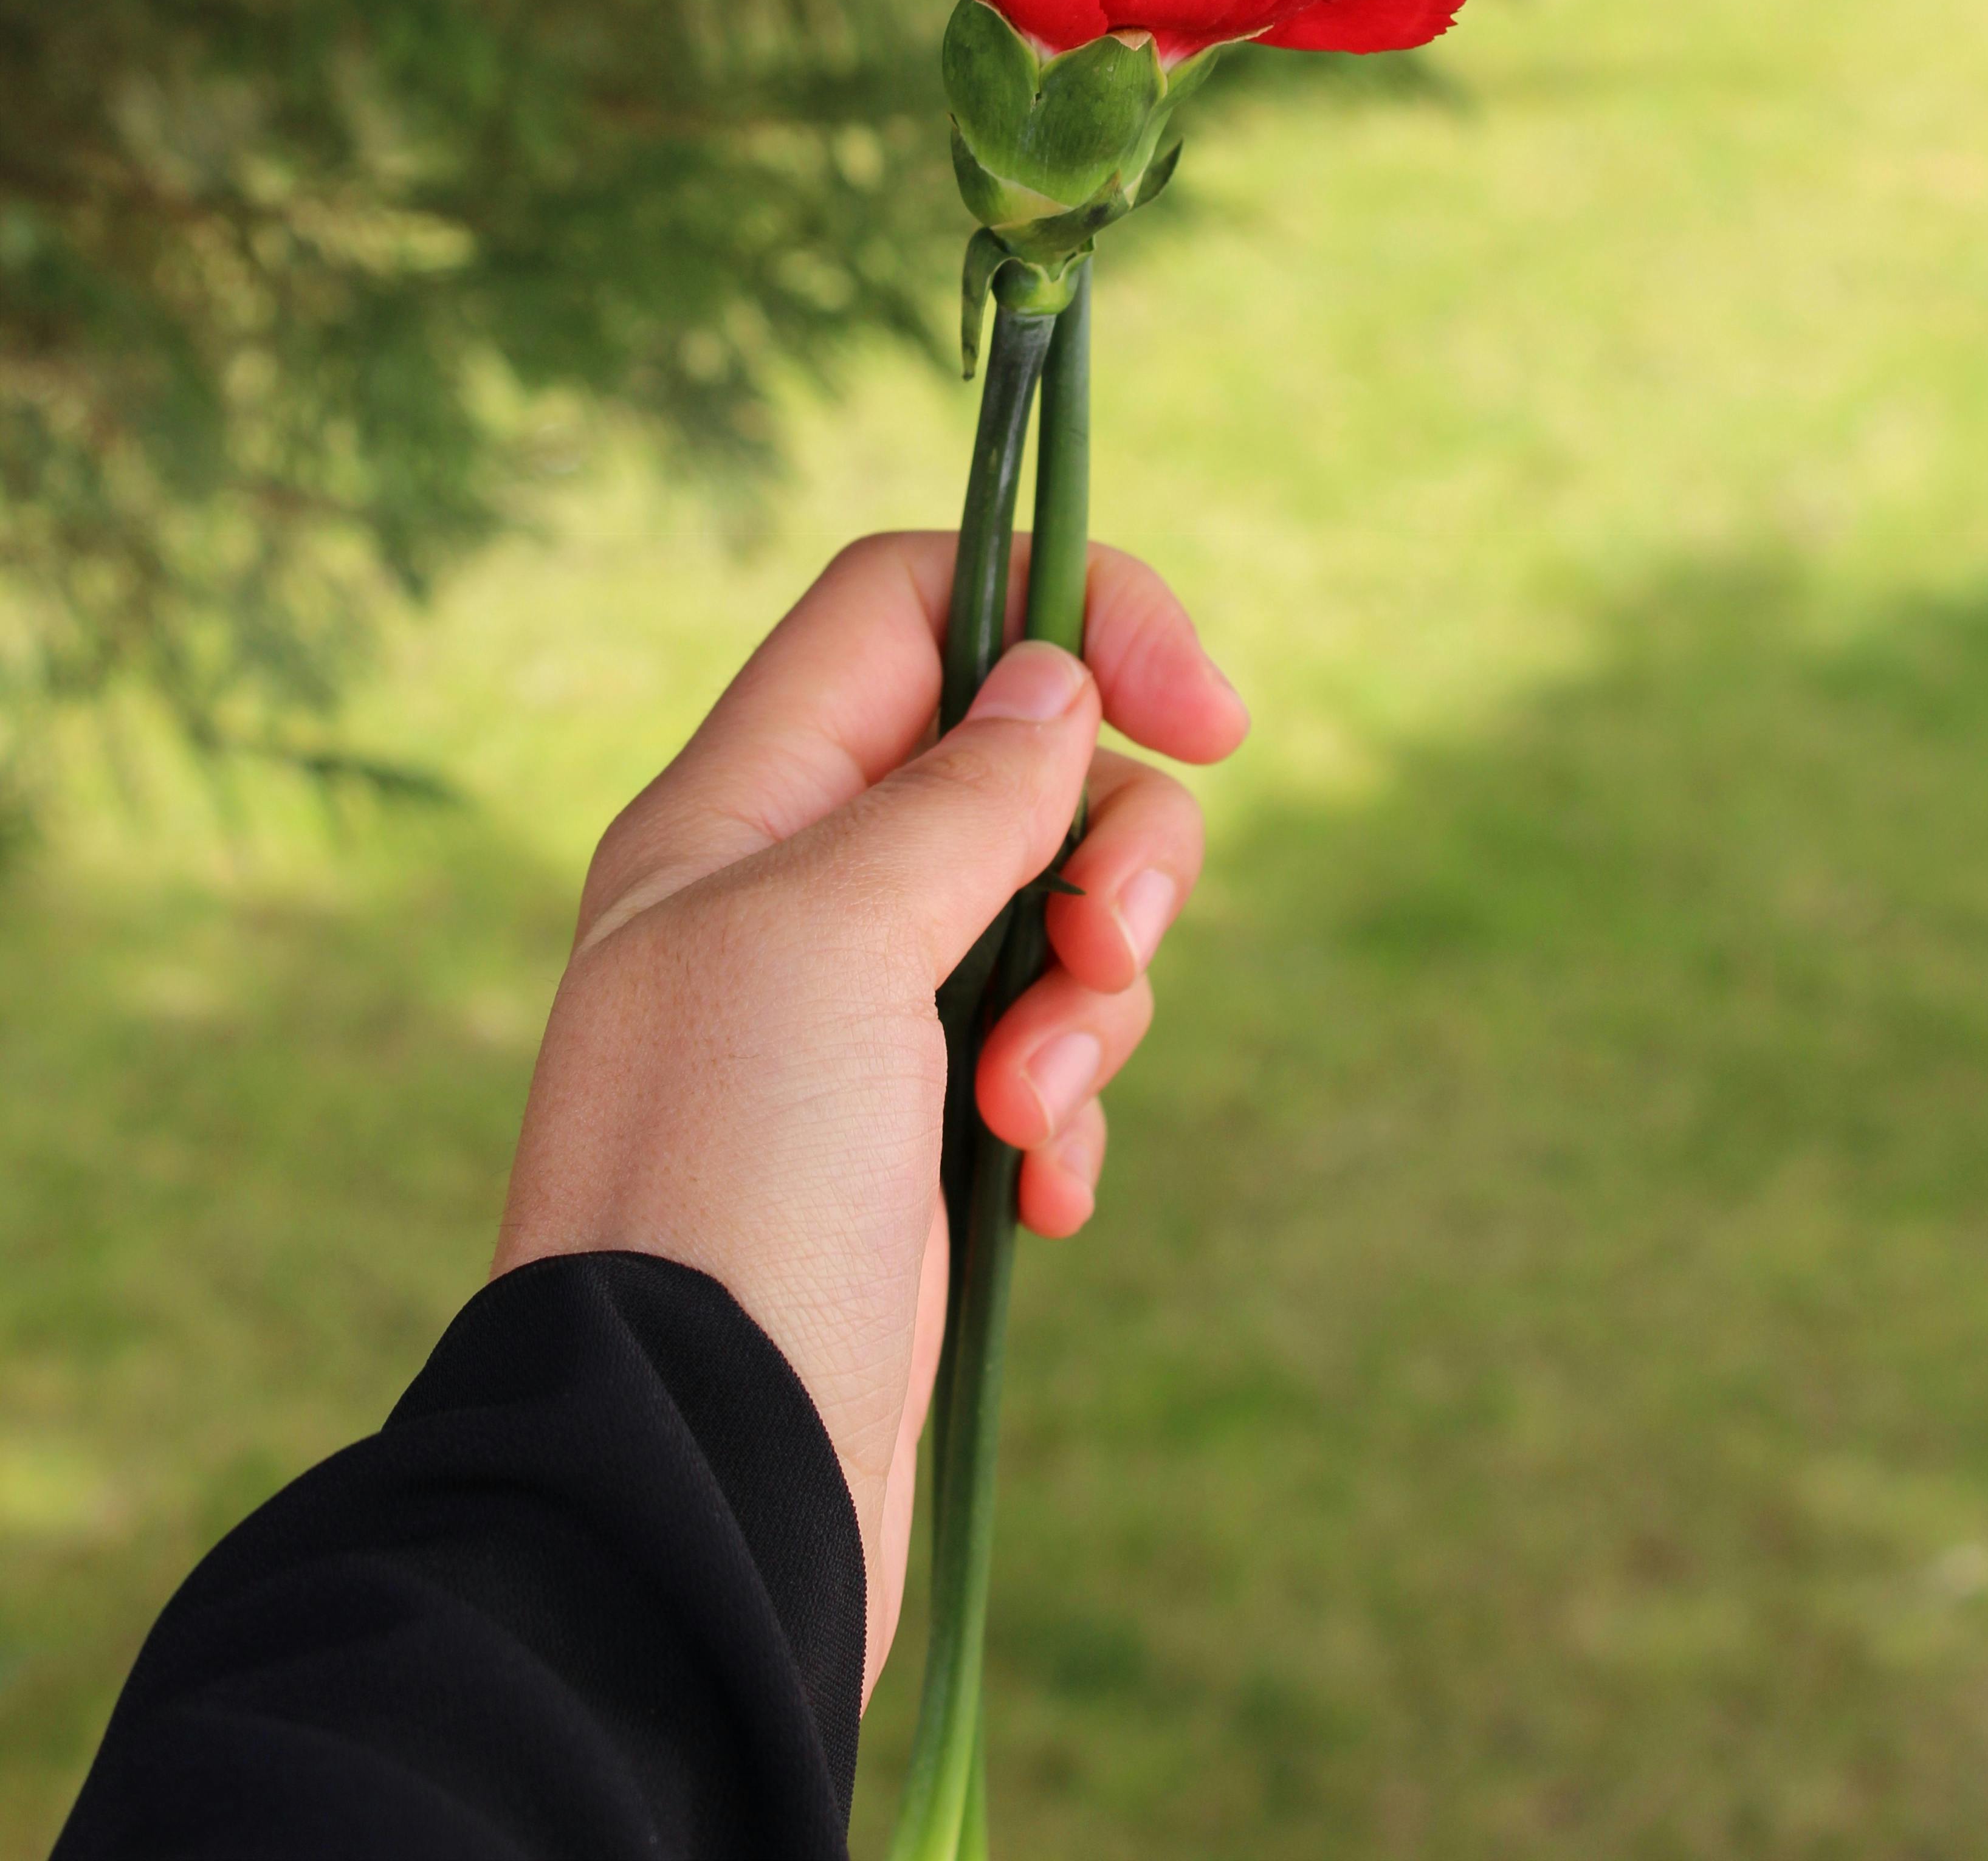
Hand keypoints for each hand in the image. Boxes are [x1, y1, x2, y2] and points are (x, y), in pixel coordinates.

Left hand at [491, 530, 1246, 1692]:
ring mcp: (856, 1020)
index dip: (1069, 607)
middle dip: (1108, 847)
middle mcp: (797, 889)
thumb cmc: (729, 1184)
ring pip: (1056, 915)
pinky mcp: (915, 1141)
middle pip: (1023, 759)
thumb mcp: (833, 939)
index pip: (911, 599)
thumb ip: (958, 791)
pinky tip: (1040, 1201)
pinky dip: (1071, 1112)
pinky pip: (1052, 1059)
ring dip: (1090, 1006)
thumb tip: (1049, 674)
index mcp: (743, 804)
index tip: (1202, 708)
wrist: (689, 1484)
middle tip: (1096, 947)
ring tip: (1024, 1119)